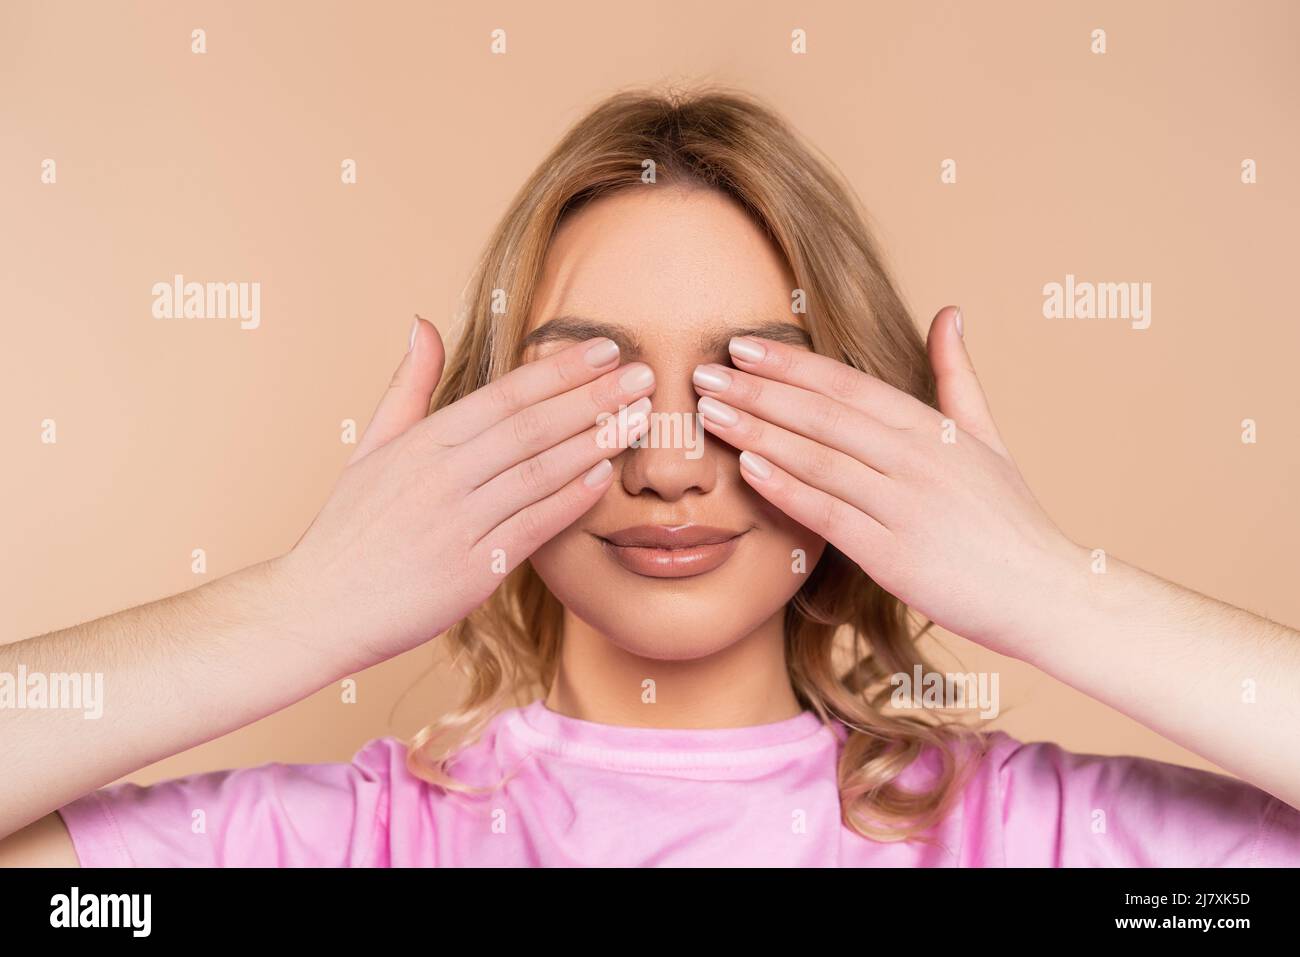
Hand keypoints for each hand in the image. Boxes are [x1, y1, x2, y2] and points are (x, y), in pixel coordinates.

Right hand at [277, 318, 654, 671]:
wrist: (319, 608)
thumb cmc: (349, 528)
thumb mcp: (371, 447)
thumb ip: (407, 386)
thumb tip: (422, 324)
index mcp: (421, 443)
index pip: (503, 395)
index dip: (559, 370)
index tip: (604, 350)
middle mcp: (441, 477)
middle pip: (531, 428)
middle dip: (593, 397)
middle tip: (645, 376)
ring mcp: (457, 525)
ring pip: (538, 473)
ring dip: (594, 443)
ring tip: (638, 419)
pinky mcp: (470, 572)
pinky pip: (531, 528)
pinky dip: (569, 501)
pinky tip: (603, 478)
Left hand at [690, 306, 1081, 659]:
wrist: (1046, 593)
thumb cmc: (1010, 519)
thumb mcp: (989, 438)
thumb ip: (958, 377)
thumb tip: (948, 313)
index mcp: (934, 428)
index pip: (848, 385)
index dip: (792, 364)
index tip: (743, 347)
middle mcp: (918, 459)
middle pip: (823, 415)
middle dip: (758, 391)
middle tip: (703, 372)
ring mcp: (907, 506)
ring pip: (819, 459)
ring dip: (759, 432)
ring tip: (710, 412)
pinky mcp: (897, 556)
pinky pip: (830, 515)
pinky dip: (787, 489)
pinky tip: (748, 467)